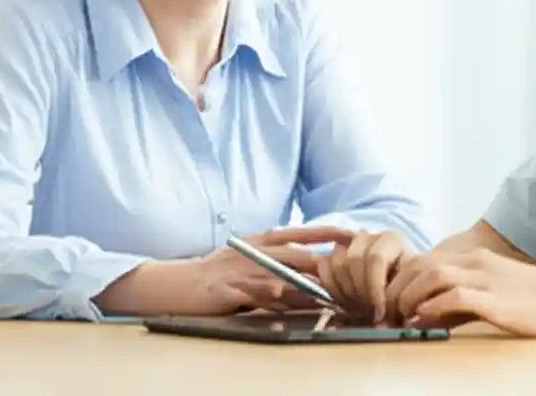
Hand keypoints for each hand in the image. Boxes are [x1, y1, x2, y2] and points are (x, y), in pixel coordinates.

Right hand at [98, 225, 352, 315]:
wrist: (180, 283)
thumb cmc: (218, 271)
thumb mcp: (250, 256)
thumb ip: (279, 257)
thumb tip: (312, 259)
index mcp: (262, 240)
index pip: (302, 231)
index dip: (328, 232)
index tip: (355, 233)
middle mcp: (255, 251)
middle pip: (297, 254)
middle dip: (326, 261)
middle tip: (353, 265)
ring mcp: (243, 270)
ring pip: (282, 276)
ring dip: (308, 285)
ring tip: (333, 292)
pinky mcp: (231, 289)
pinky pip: (257, 296)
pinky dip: (274, 300)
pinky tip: (290, 305)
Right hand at [315, 230, 413, 322]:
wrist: (401, 286)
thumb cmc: (407, 289)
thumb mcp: (409, 291)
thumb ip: (397, 301)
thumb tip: (380, 323)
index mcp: (392, 240)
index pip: (375, 258)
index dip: (374, 288)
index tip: (379, 313)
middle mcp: (369, 237)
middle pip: (353, 260)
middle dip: (359, 292)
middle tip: (368, 312)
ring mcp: (348, 244)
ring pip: (337, 263)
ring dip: (346, 292)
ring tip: (359, 308)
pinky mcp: (334, 255)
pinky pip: (324, 267)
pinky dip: (332, 288)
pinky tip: (345, 303)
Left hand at [385, 248, 535, 335]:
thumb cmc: (532, 300)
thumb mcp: (491, 293)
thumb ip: (459, 300)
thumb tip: (423, 316)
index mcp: (473, 258)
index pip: (422, 260)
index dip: (399, 280)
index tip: (388, 303)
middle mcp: (475, 262)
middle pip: (420, 264)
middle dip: (397, 288)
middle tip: (386, 312)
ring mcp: (486, 278)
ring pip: (432, 275)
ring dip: (409, 296)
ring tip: (400, 317)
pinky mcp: (496, 298)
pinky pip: (455, 295)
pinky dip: (433, 306)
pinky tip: (422, 320)